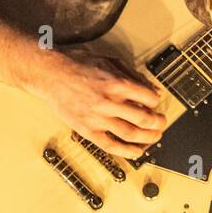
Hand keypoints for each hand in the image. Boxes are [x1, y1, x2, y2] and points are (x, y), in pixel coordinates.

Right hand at [30, 44, 165, 158]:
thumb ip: (133, 75)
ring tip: (155, 136)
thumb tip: (153, 90)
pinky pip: (112, 146)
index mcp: (117, 83)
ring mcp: (98, 118)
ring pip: (132, 134)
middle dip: (158, 122)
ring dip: (149, 138)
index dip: (156, 103)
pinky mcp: (88, 130)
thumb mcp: (110, 61)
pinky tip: (137, 152)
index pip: (148, 98)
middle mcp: (110, 102)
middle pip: (144, 118)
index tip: (156, 104)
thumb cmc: (77, 64)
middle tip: (162, 122)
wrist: (50, 73)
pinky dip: (128, 152)